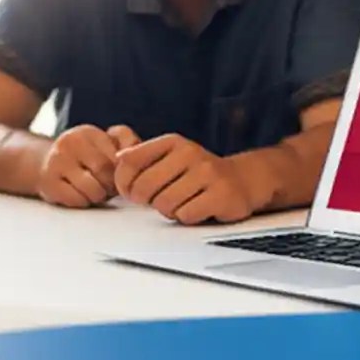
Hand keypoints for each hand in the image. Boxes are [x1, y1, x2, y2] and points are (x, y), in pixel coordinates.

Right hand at [36, 125, 122, 208]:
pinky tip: (80, 195)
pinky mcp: (49, 182)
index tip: (119, 174)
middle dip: (112, 185)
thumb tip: (137, 160)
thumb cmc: (84, 157)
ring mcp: (57, 162)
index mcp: (88, 133)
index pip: (118, 154)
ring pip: (93, 189)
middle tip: (109, 187)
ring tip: (96, 191)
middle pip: (105, 171)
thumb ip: (126, 144)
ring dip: (99, 196)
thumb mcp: (103, 143)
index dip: (123, 170)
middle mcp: (70, 142)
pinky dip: (83, 201)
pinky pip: (77, 200)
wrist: (43, 163)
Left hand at [114, 134, 263, 224]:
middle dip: (147, 201)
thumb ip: (143, 157)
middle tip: (159, 200)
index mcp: (173, 142)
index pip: (130, 161)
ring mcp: (207, 173)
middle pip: (144, 187)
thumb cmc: (199, 173)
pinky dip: (187, 217)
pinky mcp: (220, 195)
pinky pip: (185, 215)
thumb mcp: (171, 157)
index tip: (130, 191)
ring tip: (182, 202)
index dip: (123, 183)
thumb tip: (117, 158)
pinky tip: (197, 208)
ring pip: (164, 204)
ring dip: (169, 210)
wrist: (242, 180)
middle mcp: (190, 153)